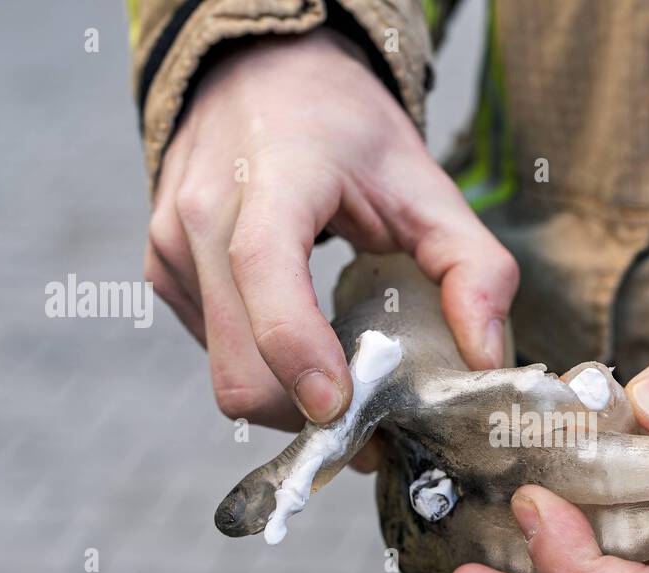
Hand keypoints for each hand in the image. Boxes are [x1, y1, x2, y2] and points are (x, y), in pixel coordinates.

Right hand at [144, 28, 517, 430]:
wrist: (260, 75)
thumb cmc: (346, 130)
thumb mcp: (427, 184)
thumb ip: (475, 268)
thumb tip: (485, 359)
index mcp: (272, 177)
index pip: (264, 269)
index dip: (296, 349)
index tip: (339, 405)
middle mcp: (202, 212)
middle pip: (238, 362)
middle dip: (306, 411)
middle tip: (371, 420)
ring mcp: (171, 247)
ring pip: (224, 374)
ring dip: (286, 401)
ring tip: (342, 382)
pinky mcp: (163, 274)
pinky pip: (213, 355)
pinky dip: (263, 373)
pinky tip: (303, 348)